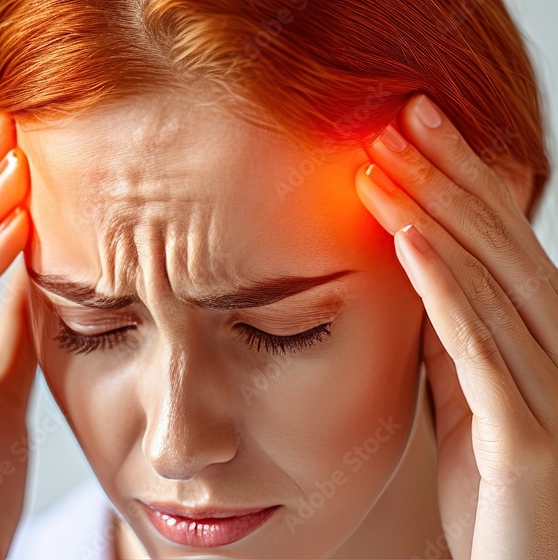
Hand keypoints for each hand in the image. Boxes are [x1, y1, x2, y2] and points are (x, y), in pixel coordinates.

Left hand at [355, 92, 557, 558]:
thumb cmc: (488, 492)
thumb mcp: (460, 400)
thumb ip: (450, 339)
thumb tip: (416, 269)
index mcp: (541, 346)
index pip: (499, 247)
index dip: (462, 182)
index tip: (412, 128)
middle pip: (501, 250)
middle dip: (449, 177)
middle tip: (400, 116)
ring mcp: (551, 399)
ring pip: (490, 287)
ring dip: (434, 217)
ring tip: (383, 163)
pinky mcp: (527, 445)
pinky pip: (480, 353)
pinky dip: (443, 290)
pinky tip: (404, 242)